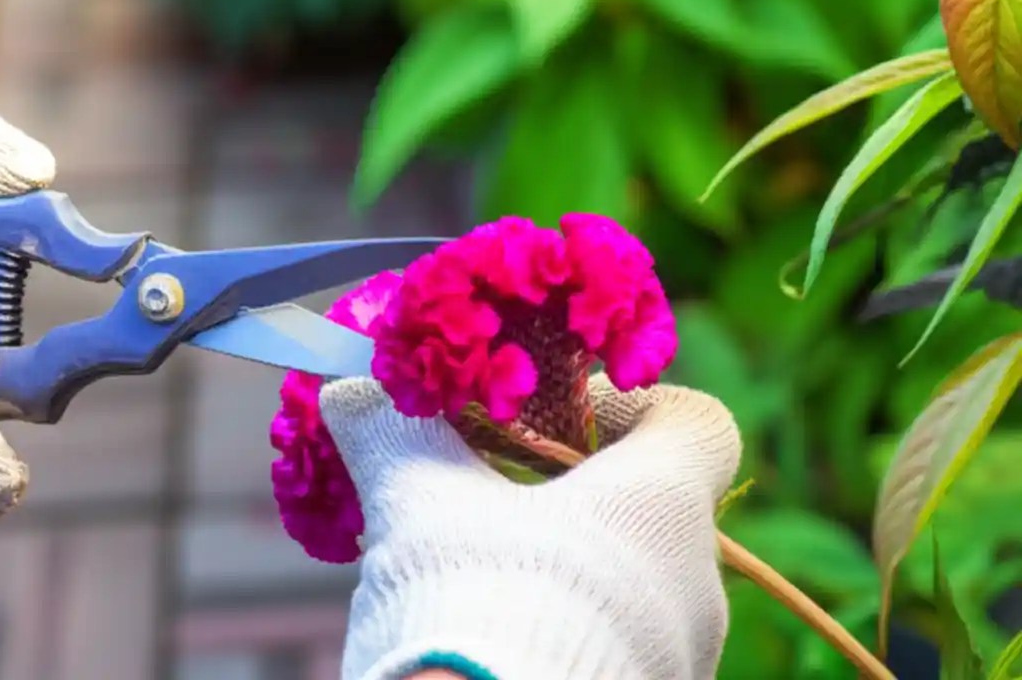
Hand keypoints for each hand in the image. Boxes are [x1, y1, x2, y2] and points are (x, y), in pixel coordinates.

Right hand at [320, 374, 741, 679]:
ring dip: (567, 575)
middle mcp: (696, 584)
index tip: (548, 423)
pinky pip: (622, 654)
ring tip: (477, 587)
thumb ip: (392, 435)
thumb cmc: (472, 600)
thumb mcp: (419, 503)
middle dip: (569, 500)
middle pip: (651, 511)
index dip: (625, 406)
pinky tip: (498, 650)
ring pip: (635, 591)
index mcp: (663, 503)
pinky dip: (572, 639)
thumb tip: (349, 393)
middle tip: (485, 504)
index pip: (696, 423)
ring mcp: (683, 660)